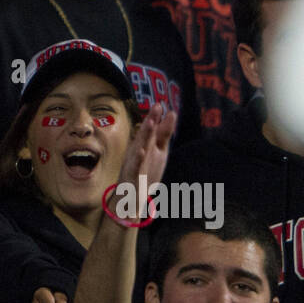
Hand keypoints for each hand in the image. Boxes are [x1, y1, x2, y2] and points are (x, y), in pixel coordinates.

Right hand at [107, 103, 176, 224]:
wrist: (131, 198)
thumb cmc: (145, 171)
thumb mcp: (158, 151)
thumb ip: (164, 133)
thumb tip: (171, 112)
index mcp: (146, 145)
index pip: (152, 130)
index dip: (156, 118)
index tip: (161, 104)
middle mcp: (139, 152)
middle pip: (146, 135)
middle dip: (151, 121)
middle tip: (156, 106)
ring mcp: (135, 164)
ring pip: (140, 147)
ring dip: (144, 135)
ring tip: (150, 122)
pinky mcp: (133, 176)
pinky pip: (135, 167)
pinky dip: (137, 159)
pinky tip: (141, 151)